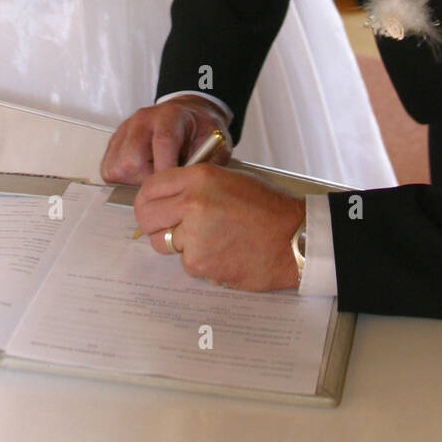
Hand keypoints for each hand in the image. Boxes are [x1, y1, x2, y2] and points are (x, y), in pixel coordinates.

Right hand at [101, 96, 232, 185]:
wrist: (189, 114)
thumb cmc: (201, 130)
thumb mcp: (217, 141)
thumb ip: (210, 162)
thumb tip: (196, 188)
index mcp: (172, 116)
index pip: (163, 142)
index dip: (166, 170)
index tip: (173, 187)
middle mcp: (144, 119)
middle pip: (132, 159)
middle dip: (148, 179)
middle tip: (164, 183)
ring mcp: (126, 128)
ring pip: (117, 166)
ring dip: (134, 180)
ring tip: (153, 176)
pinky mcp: (115, 140)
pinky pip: (108, 167)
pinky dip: (122, 178)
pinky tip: (141, 174)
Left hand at [134, 165, 304, 291]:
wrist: (295, 237)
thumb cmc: (268, 208)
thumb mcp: (230, 179)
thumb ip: (195, 185)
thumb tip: (167, 197)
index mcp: (199, 177)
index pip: (150, 188)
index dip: (147, 200)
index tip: (151, 208)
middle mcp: (193, 203)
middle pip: (147, 217)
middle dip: (153, 225)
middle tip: (169, 228)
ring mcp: (195, 235)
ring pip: (165, 243)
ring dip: (181, 244)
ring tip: (212, 238)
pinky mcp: (201, 263)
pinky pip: (187, 263)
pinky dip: (201, 261)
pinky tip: (224, 252)